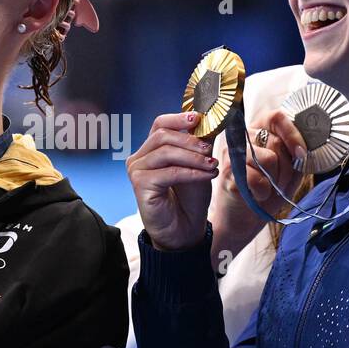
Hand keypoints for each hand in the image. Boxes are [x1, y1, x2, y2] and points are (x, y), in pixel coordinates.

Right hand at [125, 111, 216, 251]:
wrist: (184, 229)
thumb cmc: (189, 198)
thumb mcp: (198, 165)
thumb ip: (199, 145)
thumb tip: (209, 122)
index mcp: (152, 149)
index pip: (160, 124)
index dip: (179, 118)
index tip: (199, 118)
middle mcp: (140, 157)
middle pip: (162, 135)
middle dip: (190, 140)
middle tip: (209, 149)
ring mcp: (137, 171)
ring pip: (166, 152)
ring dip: (193, 157)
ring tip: (211, 165)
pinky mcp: (140, 185)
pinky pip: (169, 172)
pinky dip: (192, 172)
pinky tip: (206, 176)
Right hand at [210, 108, 311, 265]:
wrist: (243, 221)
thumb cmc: (265, 194)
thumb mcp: (288, 173)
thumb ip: (295, 157)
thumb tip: (303, 150)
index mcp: (258, 132)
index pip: (276, 117)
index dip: (292, 133)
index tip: (301, 153)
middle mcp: (242, 138)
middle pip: (275, 142)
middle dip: (286, 168)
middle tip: (279, 184)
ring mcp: (231, 153)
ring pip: (268, 158)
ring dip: (275, 181)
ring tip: (267, 190)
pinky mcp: (226, 171)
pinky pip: (255, 177)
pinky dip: (263, 191)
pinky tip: (257, 195)